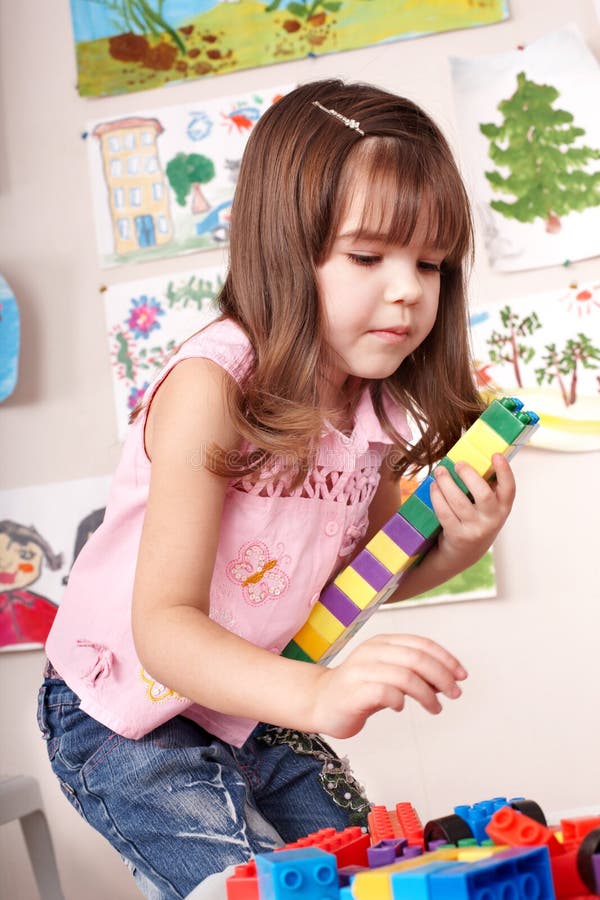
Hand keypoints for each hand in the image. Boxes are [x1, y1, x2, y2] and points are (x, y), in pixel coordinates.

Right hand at [311, 634, 466, 738]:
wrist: (320, 702)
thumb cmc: (360, 690)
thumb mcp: (390, 676)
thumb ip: (416, 674)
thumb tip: (449, 680)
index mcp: (382, 642)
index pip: (421, 644)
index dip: (445, 658)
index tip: (461, 675)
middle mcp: (372, 651)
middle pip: (416, 658)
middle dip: (442, 676)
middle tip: (455, 693)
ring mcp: (360, 670)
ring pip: (404, 675)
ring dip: (427, 694)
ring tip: (435, 707)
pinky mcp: (353, 691)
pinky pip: (385, 692)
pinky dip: (400, 700)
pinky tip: (401, 707)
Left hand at [430, 453, 515, 570]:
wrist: (463, 554)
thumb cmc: (475, 521)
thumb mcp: (488, 509)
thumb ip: (486, 487)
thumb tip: (474, 457)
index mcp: (503, 509)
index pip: (509, 489)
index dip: (505, 471)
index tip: (495, 455)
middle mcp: (492, 520)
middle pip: (483, 494)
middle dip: (469, 475)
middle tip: (457, 463)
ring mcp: (475, 530)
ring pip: (459, 502)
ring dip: (447, 483)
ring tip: (440, 471)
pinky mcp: (457, 536)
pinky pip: (444, 513)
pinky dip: (437, 497)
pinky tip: (433, 487)